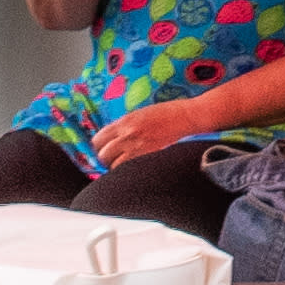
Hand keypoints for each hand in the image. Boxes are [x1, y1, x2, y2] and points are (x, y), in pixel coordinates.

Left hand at [89, 98, 218, 171]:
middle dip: (106, 159)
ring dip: (116, 167)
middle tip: (113, 159)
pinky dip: (129, 171)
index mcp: (124, 122)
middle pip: (103, 155)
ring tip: (124, 164)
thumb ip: (123, 127)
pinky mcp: (150, 157)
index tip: (103, 149)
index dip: (99, 146)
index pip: (97, 140)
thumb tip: (110, 140)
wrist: (186, 117)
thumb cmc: (165, 113)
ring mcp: (139, 148)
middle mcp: (128, 135)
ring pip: (114, 166)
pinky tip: (135, 167)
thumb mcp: (139, 114)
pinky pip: (131, 169)